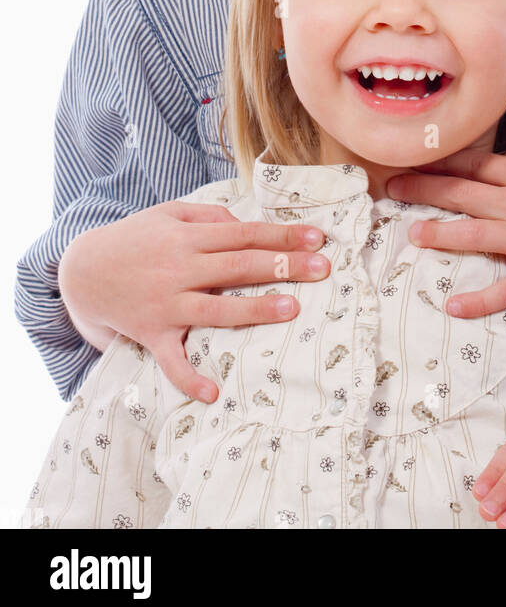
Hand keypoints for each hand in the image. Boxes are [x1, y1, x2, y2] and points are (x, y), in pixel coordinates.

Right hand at [57, 200, 330, 402]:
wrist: (82, 271)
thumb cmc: (135, 238)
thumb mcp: (168, 214)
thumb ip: (209, 216)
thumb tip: (244, 224)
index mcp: (188, 238)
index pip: (244, 234)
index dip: (281, 235)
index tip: (316, 239)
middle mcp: (180, 269)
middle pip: (239, 267)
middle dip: (283, 267)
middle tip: (323, 269)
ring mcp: (166, 304)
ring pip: (217, 309)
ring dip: (254, 310)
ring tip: (291, 309)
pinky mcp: (151, 334)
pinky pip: (172, 362)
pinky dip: (189, 379)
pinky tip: (213, 392)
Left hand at [385, 128, 505, 317]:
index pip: (476, 163)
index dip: (441, 160)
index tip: (414, 156)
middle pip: (463, 194)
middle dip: (423, 189)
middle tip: (390, 187)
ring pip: (474, 236)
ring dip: (439, 234)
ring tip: (412, 234)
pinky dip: (478, 300)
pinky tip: (452, 306)